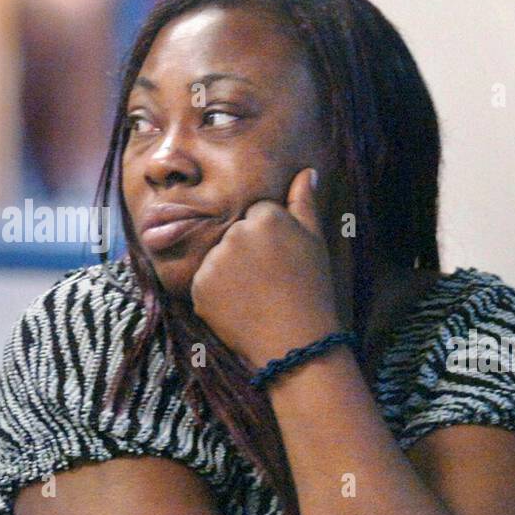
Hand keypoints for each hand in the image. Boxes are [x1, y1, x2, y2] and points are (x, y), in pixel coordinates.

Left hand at [190, 168, 341, 367]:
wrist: (296, 343)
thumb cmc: (312, 290)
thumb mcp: (316, 242)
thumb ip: (304, 202)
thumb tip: (306, 171)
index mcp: (266, 217)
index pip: (258, 215)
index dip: (272, 240)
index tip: (283, 263)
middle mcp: (236, 233)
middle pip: (235, 234)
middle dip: (248, 254)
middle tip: (271, 282)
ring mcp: (215, 261)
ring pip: (218, 258)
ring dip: (231, 274)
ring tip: (256, 297)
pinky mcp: (199, 288)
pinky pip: (205, 284)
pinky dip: (217, 296)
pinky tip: (241, 308)